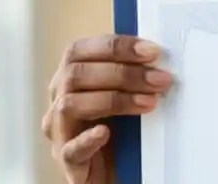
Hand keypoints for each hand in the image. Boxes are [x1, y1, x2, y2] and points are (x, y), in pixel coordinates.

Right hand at [42, 35, 172, 183]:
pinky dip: (87, 139)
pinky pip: (70, 149)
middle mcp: (58, 100)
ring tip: (149, 102)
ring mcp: (59, 131)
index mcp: (69, 77)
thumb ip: (133, 73)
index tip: (152, 51)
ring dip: (114, 100)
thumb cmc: (122, 126)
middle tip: (159, 79)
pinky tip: (105, 132)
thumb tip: (159, 57)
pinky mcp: (67, 160)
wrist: (117, 170)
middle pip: (76, 74)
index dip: (116, 46)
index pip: (80, 50)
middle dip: (123, 73)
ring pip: (70, 105)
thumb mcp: (125, 94)